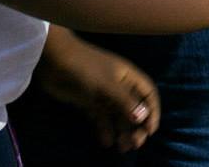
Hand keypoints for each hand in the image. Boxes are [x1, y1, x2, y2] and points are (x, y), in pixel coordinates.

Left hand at [35, 28, 160, 153]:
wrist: (56, 62)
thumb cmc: (86, 68)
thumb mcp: (107, 85)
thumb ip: (125, 102)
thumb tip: (143, 118)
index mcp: (129, 77)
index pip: (148, 94)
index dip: (152, 112)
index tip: (150, 131)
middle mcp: (119, 86)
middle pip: (134, 109)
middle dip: (137, 127)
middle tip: (135, 144)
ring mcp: (104, 95)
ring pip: (118, 116)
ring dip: (122, 131)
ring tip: (122, 148)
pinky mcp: (89, 102)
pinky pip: (101, 118)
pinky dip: (105, 129)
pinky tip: (106, 141)